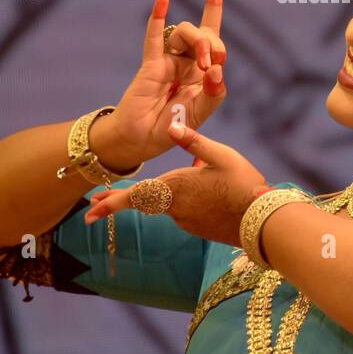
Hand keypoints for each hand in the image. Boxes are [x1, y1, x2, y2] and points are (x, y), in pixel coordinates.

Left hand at [84, 122, 268, 247]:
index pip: (135, 196)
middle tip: (95, 203)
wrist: (262, 221)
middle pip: (144, 201)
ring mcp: (186, 220)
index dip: (111, 202)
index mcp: (176, 187)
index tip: (90, 208)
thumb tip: (170, 126)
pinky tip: (206, 191)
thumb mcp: (221, 155)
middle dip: (119, 201)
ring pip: (166, 203)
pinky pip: (182, 211)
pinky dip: (183, 200)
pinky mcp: (197, 227)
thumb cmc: (243, 184)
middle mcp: (175, 207)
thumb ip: (194, 142)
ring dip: (165, 194)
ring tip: (195, 177)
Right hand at [100, 0, 228, 165]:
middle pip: (203, 33)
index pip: (212, 36)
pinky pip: (154, 38)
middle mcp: (186, 61)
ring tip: (202, 61)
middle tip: (210, 64)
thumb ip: (214, 93)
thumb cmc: (173, 126)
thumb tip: (218, 68)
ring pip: (183, 32)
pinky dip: (158, 17)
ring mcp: (168, 60)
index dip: (213, 8)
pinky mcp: (150, 65)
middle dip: (211, 43)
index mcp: (202, 71)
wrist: (142, 140)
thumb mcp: (201, 112)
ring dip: (196, 39)